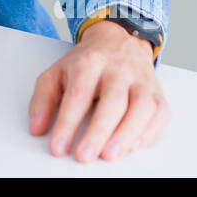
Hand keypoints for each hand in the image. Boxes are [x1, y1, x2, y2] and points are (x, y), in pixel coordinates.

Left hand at [27, 20, 168, 162]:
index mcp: (88, 62)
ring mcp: (141, 80)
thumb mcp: (57, 72)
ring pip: (140, 107)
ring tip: (109, 155)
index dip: (66, 124)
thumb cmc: (86, 62)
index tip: (58, 147)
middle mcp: (118, 69)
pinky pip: (159, 112)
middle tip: (84, 156)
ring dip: (126, 134)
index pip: (77, 95)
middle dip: (97, 133)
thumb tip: (36, 127)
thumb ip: (43, 99)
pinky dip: (150, 131)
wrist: (119, 39)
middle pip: (111, 102)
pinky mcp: (157, 92)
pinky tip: (134, 146)